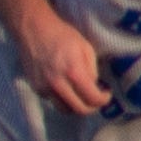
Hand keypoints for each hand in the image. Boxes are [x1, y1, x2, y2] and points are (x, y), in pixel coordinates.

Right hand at [0, 0, 108, 116]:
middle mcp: (57, 84)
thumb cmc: (63, 36)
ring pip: (64, 109)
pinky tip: (67, 87)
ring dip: (76, 106)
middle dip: (92, 107)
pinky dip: (63, 99)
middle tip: (97, 99)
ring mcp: (44, 88)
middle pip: (79, 110)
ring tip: (82, 95)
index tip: (106, 94)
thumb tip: (94, 87)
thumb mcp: (86, 49)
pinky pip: (53, 101)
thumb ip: (92, 71)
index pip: (92, 99)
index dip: (104, 100)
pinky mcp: (36, 88)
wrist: (34, 30)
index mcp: (73, 73)